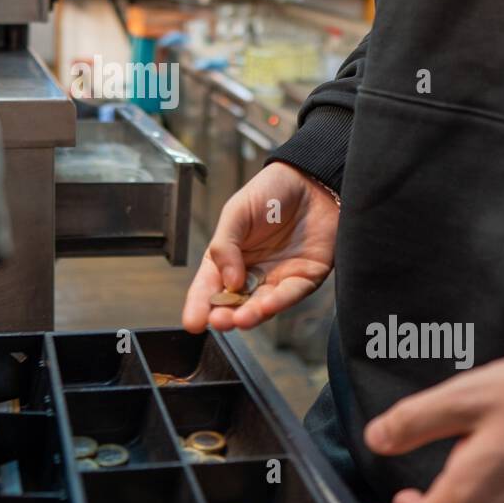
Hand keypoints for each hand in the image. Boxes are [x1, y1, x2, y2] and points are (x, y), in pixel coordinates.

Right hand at [182, 161, 337, 333]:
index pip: (209, 286)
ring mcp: (278, 278)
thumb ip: (225, 245)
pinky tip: (266, 306)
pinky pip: (290, 294)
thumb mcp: (236, 213)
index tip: (192, 322)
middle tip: (217, 321)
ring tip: (239, 319)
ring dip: (251, 315)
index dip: (199, 305)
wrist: (311, 179)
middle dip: (225, 315)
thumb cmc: (271, 192)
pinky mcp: (305, 278)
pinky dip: (278, 302)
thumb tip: (229, 282)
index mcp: (229, 257)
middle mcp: (251, 273)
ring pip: (262, 305)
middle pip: (235, 302)